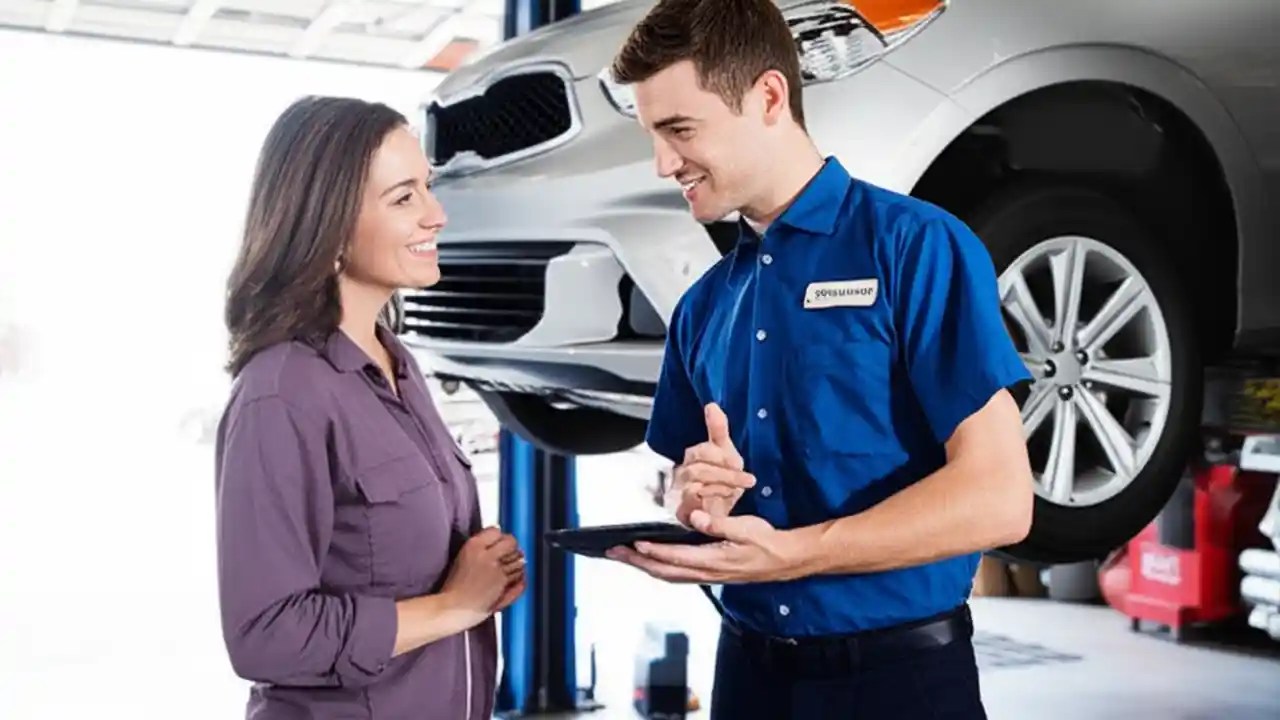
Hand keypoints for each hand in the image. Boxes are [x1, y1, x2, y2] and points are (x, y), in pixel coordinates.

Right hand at [441, 527, 524, 623]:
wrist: (450, 609)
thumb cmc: (452, 588)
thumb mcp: (461, 559)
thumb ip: (480, 548)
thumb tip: (497, 542)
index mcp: (473, 547)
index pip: (496, 531)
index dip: (499, 537)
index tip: (499, 542)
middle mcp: (488, 557)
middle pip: (511, 542)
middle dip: (512, 548)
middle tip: (508, 554)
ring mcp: (498, 572)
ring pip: (519, 561)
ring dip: (516, 565)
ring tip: (508, 570)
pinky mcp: (504, 588)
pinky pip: (522, 580)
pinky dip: (520, 580)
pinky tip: (515, 582)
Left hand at [606, 510, 809, 584]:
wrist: (785, 560)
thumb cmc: (768, 543)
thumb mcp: (748, 528)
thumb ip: (720, 524)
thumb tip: (697, 519)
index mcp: (714, 560)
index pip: (675, 557)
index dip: (652, 552)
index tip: (633, 544)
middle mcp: (707, 572)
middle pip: (664, 571)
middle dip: (637, 562)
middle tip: (614, 552)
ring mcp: (707, 575)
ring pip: (668, 575)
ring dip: (644, 567)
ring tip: (624, 556)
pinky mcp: (709, 573)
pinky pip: (677, 574)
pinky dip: (659, 568)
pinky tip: (650, 561)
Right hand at [668, 403, 755, 524]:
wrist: (718, 512)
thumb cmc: (720, 480)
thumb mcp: (724, 453)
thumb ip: (717, 429)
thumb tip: (712, 405)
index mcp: (692, 457)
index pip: (702, 450)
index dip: (722, 457)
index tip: (739, 463)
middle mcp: (682, 473)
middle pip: (699, 468)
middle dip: (726, 473)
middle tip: (746, 479)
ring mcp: (679, 492)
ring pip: (695, 484)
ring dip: (721, 486)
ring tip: (736, 491)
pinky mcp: (681, 510)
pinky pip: (690, 502)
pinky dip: (709, 499)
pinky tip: (723, 501)